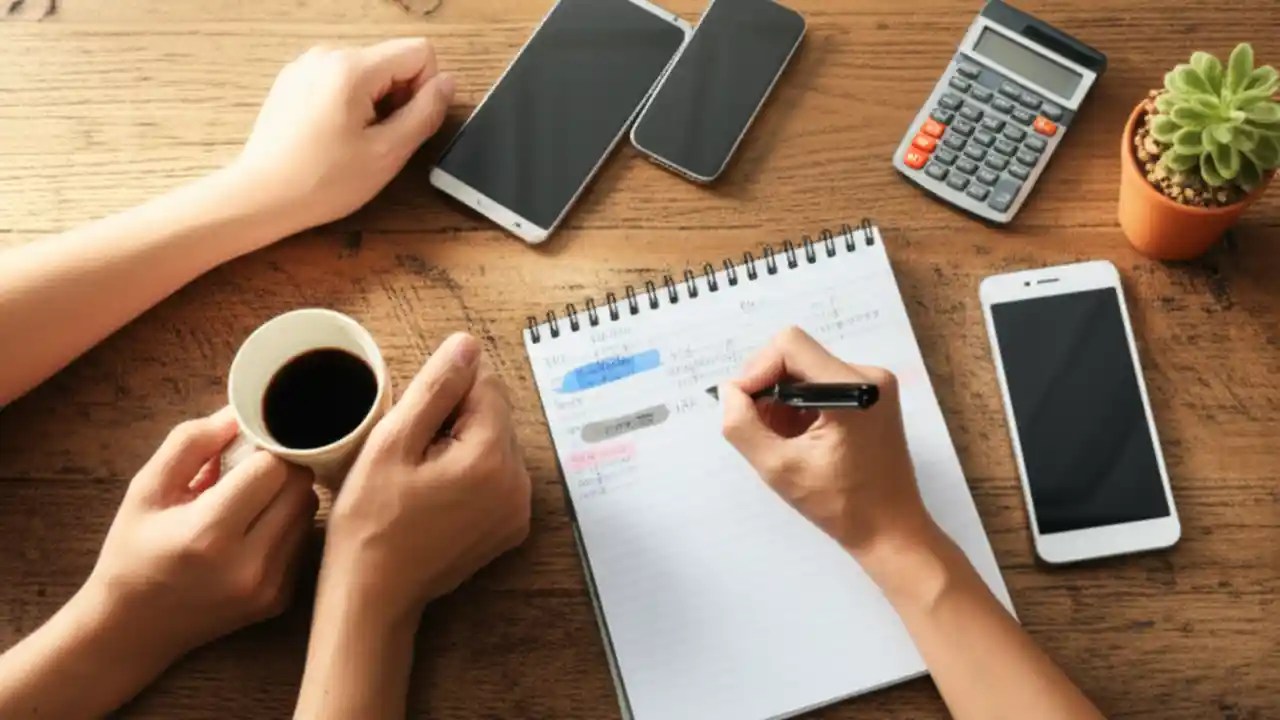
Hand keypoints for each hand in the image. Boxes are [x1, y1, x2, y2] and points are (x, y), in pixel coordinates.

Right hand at [86, 408, 318, 661]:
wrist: (132, 629)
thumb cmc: (134, 551)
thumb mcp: (147, 489)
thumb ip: (192, 442)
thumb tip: (240, 414)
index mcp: (209, 533)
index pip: (273, 468)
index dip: (264, 449)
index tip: (250, 446)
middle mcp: (248, 565)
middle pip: (300, 488)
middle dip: (281, 469)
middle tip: (253, 469)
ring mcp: (269, 587)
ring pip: (308, 512)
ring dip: (288, 496)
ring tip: (250, 500)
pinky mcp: (280, 600)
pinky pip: (302, 541)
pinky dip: (286, 527)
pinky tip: (253, 531)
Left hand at [233, 38, 455, 235]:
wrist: (260, 196)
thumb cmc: (322, 181)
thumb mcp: (388, 153)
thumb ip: (425, 113)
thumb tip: (447, 84)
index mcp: (352, 69)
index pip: (419, 52)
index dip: (426, 89)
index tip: (404, 125)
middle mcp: (328, 54)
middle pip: (392, 59)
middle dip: (398, 97)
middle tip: (378, 140)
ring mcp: (306, 64)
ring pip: (368, 70)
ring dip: (375, 101)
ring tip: (354, 140)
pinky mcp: (293, 79)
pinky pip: (340, 78)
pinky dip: (349, 102)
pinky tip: (332, 135)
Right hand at [325, 332, 531, 620]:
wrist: (374, 594)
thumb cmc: (371, 522)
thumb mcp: (392, 444)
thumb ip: (434, 388)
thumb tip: (467, 344)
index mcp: (492, 458)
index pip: (485, 385)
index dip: (444, 389)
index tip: (411, 417)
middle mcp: (519, 483)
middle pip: (494, 414)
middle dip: (454, 416)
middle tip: (410, 448)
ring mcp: (518, 508)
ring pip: (495, 442)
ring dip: (462, 441)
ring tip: (419, 470)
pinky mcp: (510, 525)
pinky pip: (496, 474)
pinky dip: (470, 469)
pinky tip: (434, 489)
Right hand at [720, 327, 934, 561]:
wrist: (890, 531)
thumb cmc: (841, 506)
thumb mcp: (778, 468)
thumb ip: (742, 425)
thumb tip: (729, 392)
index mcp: (854, 387)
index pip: (789, 345)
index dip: (756, 370)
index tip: (742, 406)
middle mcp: (868, 376)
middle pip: (796, 356)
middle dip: (767, 389)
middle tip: (759, 430)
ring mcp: (872, 387)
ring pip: (805, 372)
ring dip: (782, 402)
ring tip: (781, 442)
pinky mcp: (870, 399)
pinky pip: (821, 386)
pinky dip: (800, 408)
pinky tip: (799, 441)